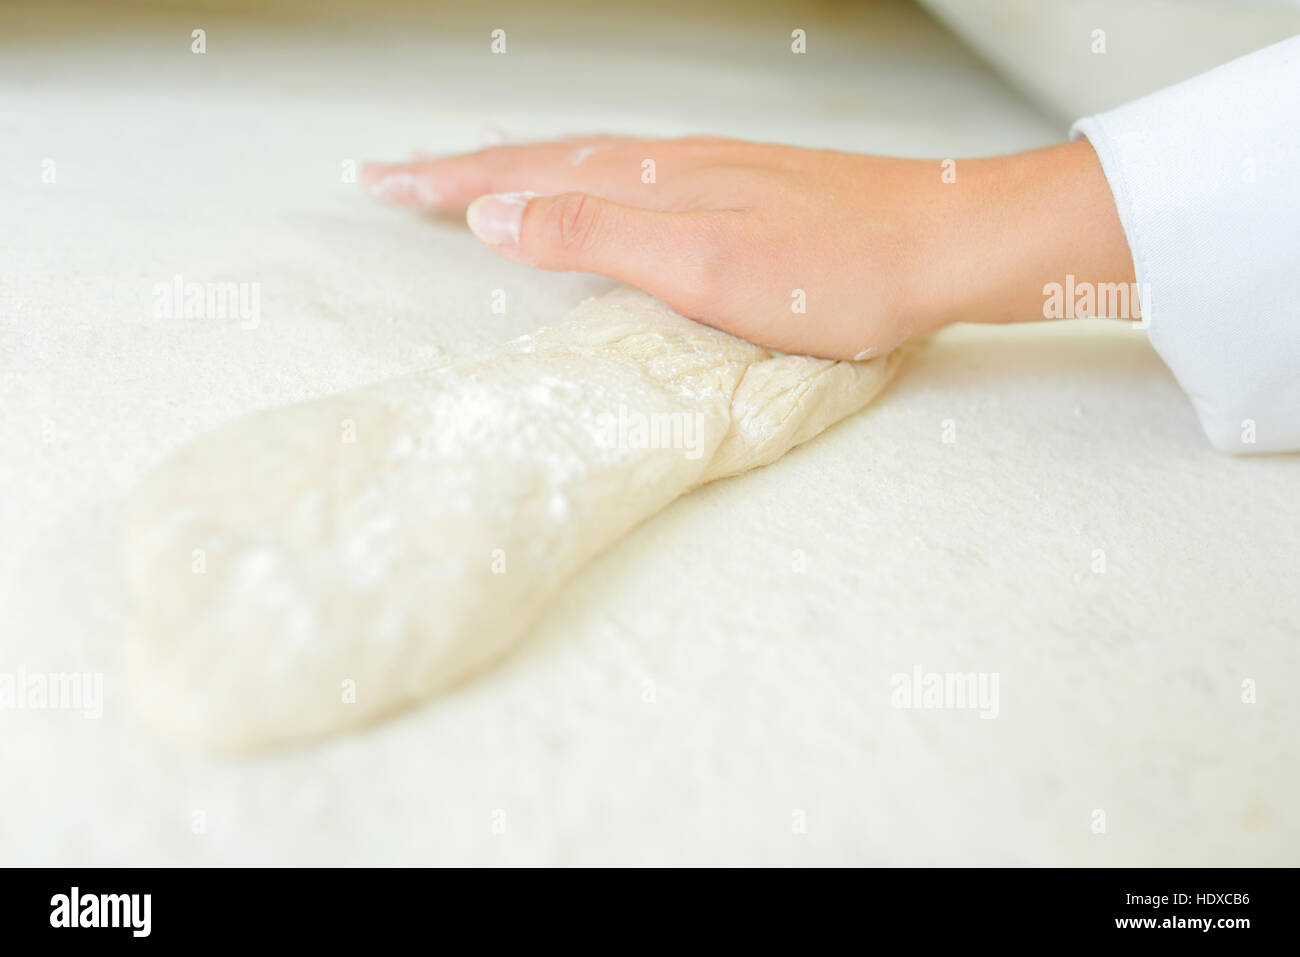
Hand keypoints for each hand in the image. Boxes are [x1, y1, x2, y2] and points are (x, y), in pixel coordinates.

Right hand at [363, 136, 1133, 359]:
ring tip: (467, 173)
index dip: (444, 182)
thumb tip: (494, 215)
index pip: (519, 176)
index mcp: (648, 182)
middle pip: (541, 156)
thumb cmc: (835, 272)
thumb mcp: (703, 267)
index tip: (378, 181)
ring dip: (515, 166)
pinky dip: (579, 173)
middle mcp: (669, 163)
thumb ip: (597, 236)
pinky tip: (588, 183)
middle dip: (460, 167)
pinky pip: (629, 169)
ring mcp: (705, 170)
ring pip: (583, 158)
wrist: (942, 243)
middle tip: (395, 174)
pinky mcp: (737, 186)